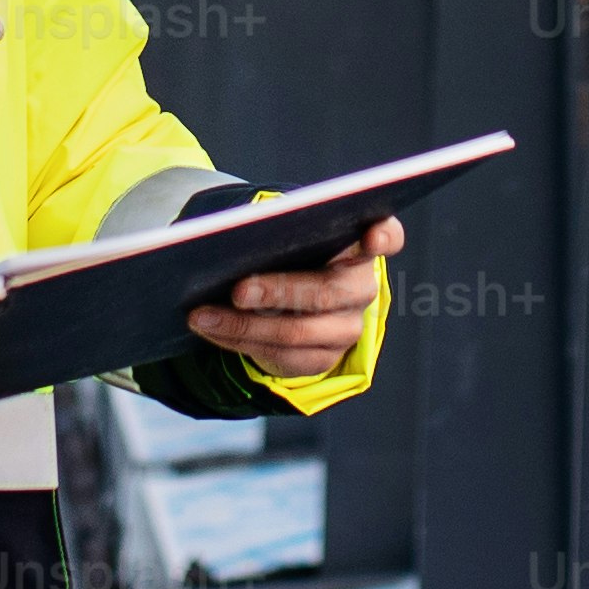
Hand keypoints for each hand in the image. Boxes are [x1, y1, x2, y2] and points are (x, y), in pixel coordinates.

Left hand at [191, 216, 401, 380]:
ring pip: (296, 333)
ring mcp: (346, 328)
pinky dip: (238, 342)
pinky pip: (280, 356)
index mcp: (361, 244)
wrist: (292, 296)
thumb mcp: (288, 233)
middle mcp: (362, 288)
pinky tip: (209, 328)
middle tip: (237, 289)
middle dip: (278, 291)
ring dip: (242, 325)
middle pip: (327, 293)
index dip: (381, 237)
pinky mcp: (323, 359)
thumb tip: (233, 234)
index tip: (369, 236)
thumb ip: (278, 228)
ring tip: (201, 314)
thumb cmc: (288, 250)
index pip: (387, 236)